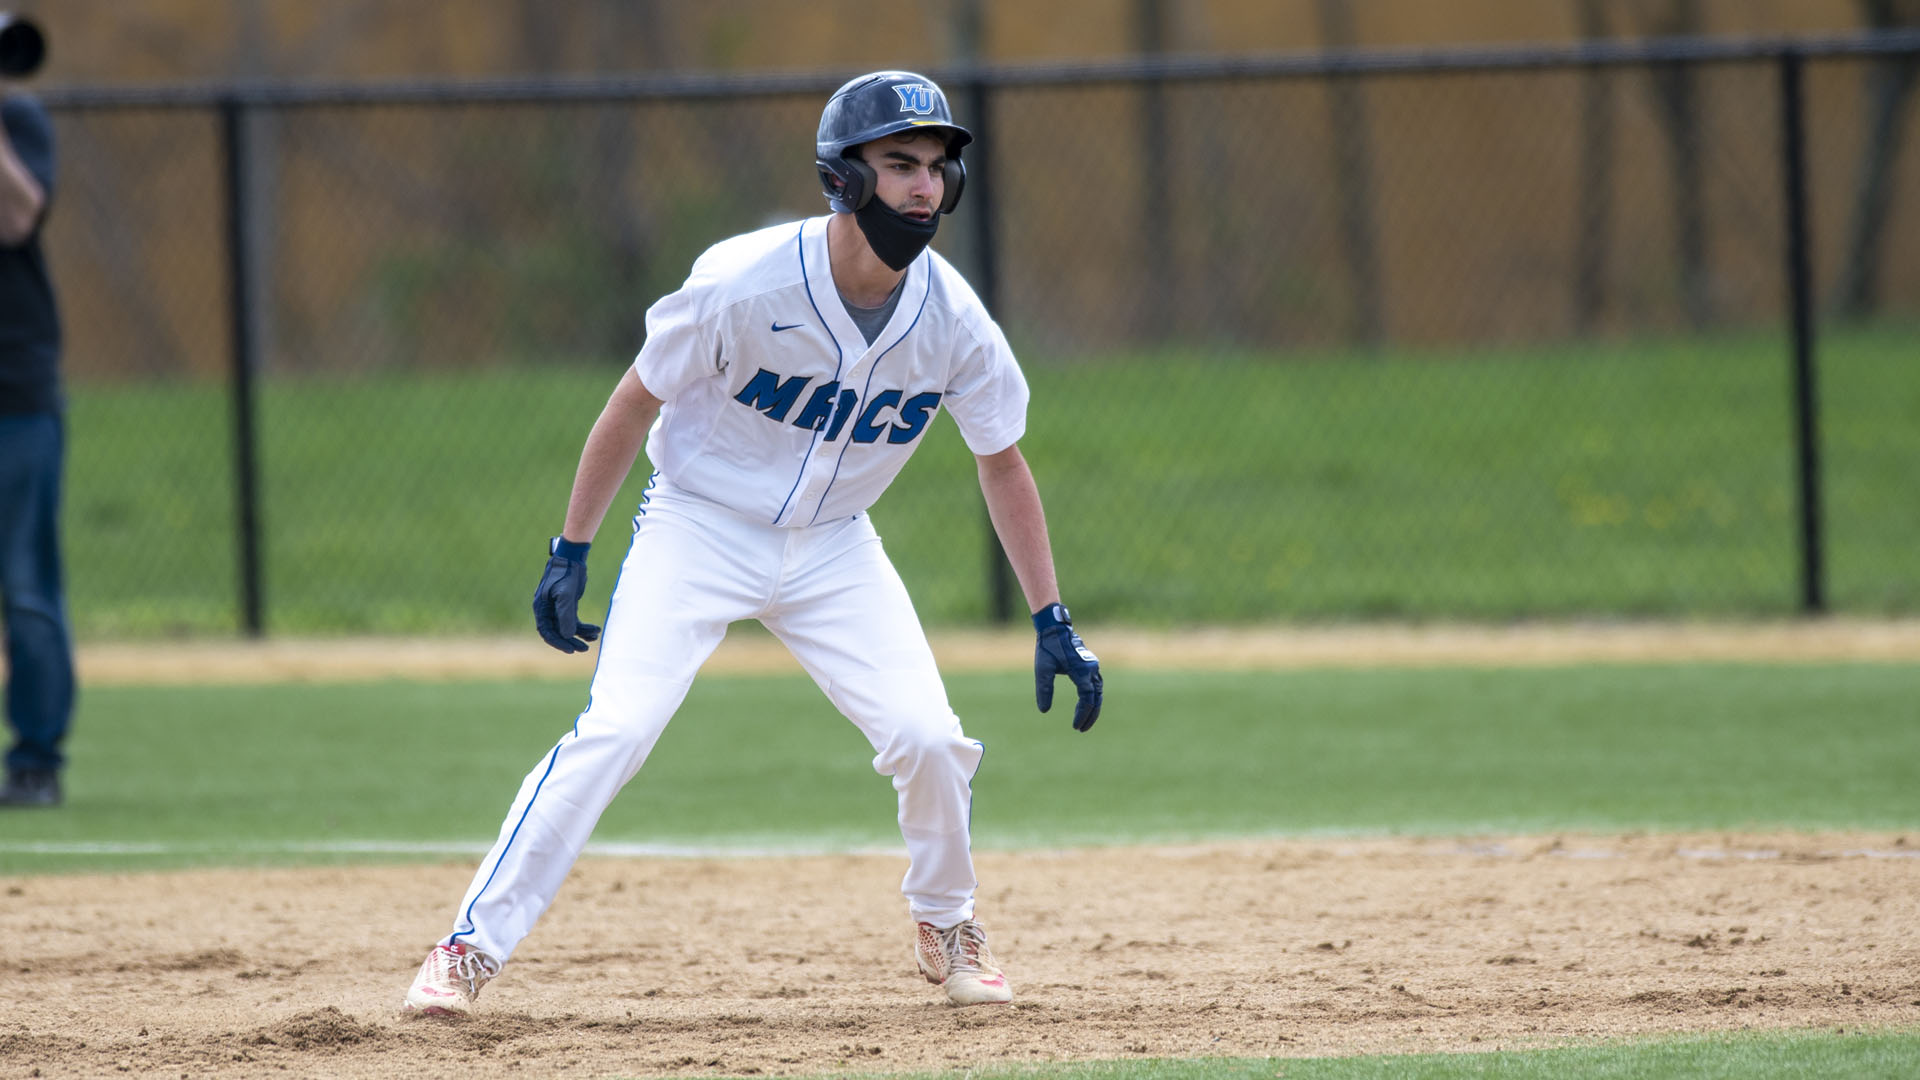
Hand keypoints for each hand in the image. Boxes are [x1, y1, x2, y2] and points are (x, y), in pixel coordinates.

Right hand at [533, 537, 601, 653]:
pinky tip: (595, 630)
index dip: (558, 643)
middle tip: (584, 649)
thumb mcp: (566, 594)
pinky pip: (575, 621)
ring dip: (580, 634)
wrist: (572, 557)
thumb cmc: (566, 573)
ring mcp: (557, 608)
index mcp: (541, 608)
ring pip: (567, 627)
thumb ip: (565, 615)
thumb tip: (566, 635)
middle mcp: (547, 610)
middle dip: (571, 641)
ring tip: (594, 637)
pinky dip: (584, 626)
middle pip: (558, 632)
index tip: (571, 650)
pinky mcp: (568, 605)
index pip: (547, 632)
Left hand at [1033, 603, 1101, 731]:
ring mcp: (1092, 666)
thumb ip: (1044, 689)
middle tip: (1082, 729)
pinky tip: (1085, 704)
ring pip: (1098, 691)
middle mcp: (1091, 669)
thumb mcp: (1043, 669)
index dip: (1082, 714)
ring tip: (1085, 720)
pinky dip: (1093, 697)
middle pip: (1097, 698)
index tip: (1075, 726)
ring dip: (1093, 706)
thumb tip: (1044, 710)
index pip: (1087, 699)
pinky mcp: (1090, 664)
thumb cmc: (1048, 647)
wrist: (1055, 628)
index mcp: (1082, 671)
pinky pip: (1096, 685)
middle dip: (1091, 715)